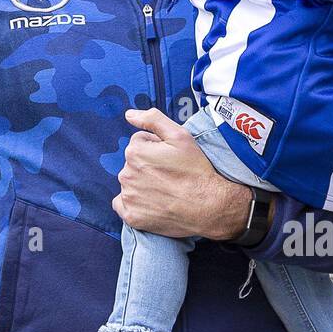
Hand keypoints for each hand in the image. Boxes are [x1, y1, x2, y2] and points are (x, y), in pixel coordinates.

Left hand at [113, 107, 254, 240]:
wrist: (209, 206)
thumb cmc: (196, 170)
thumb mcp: (180, 136)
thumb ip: (152, 119)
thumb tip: (129, 115)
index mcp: (135, 152)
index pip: (139, 143)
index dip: (158, 150)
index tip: (172, 160)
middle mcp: (126, 174)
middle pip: (133, 164)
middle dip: (148, 167)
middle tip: (170, 176)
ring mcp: (128, 197)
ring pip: (130, 184)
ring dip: (142, 185)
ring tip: (165, 191)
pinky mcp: (131, 216)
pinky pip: (123, 206)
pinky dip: (134, 205)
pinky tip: (152, 204)